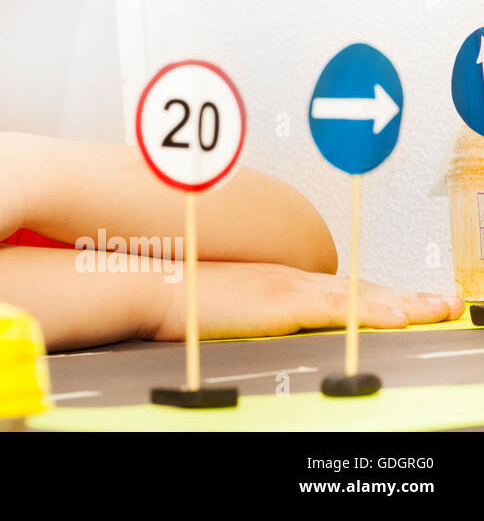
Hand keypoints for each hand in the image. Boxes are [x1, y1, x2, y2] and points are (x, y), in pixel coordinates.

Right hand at [151, 260, 464, 340]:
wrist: (155, 286)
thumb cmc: (180, 297)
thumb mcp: (222, 302)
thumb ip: (249, 309)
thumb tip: (260, 322)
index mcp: (276, 279)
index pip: (339, 288)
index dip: (378, 294)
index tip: (405, 300)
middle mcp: (289, 277)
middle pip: (360, 289)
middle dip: (405, 296)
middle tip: (442, 301)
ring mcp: (288, 287)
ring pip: (361, 296)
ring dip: (405, 302)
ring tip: (439, 308)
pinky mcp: (282, 303)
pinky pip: (340, 310)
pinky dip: (374, 312)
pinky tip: (400, 318)